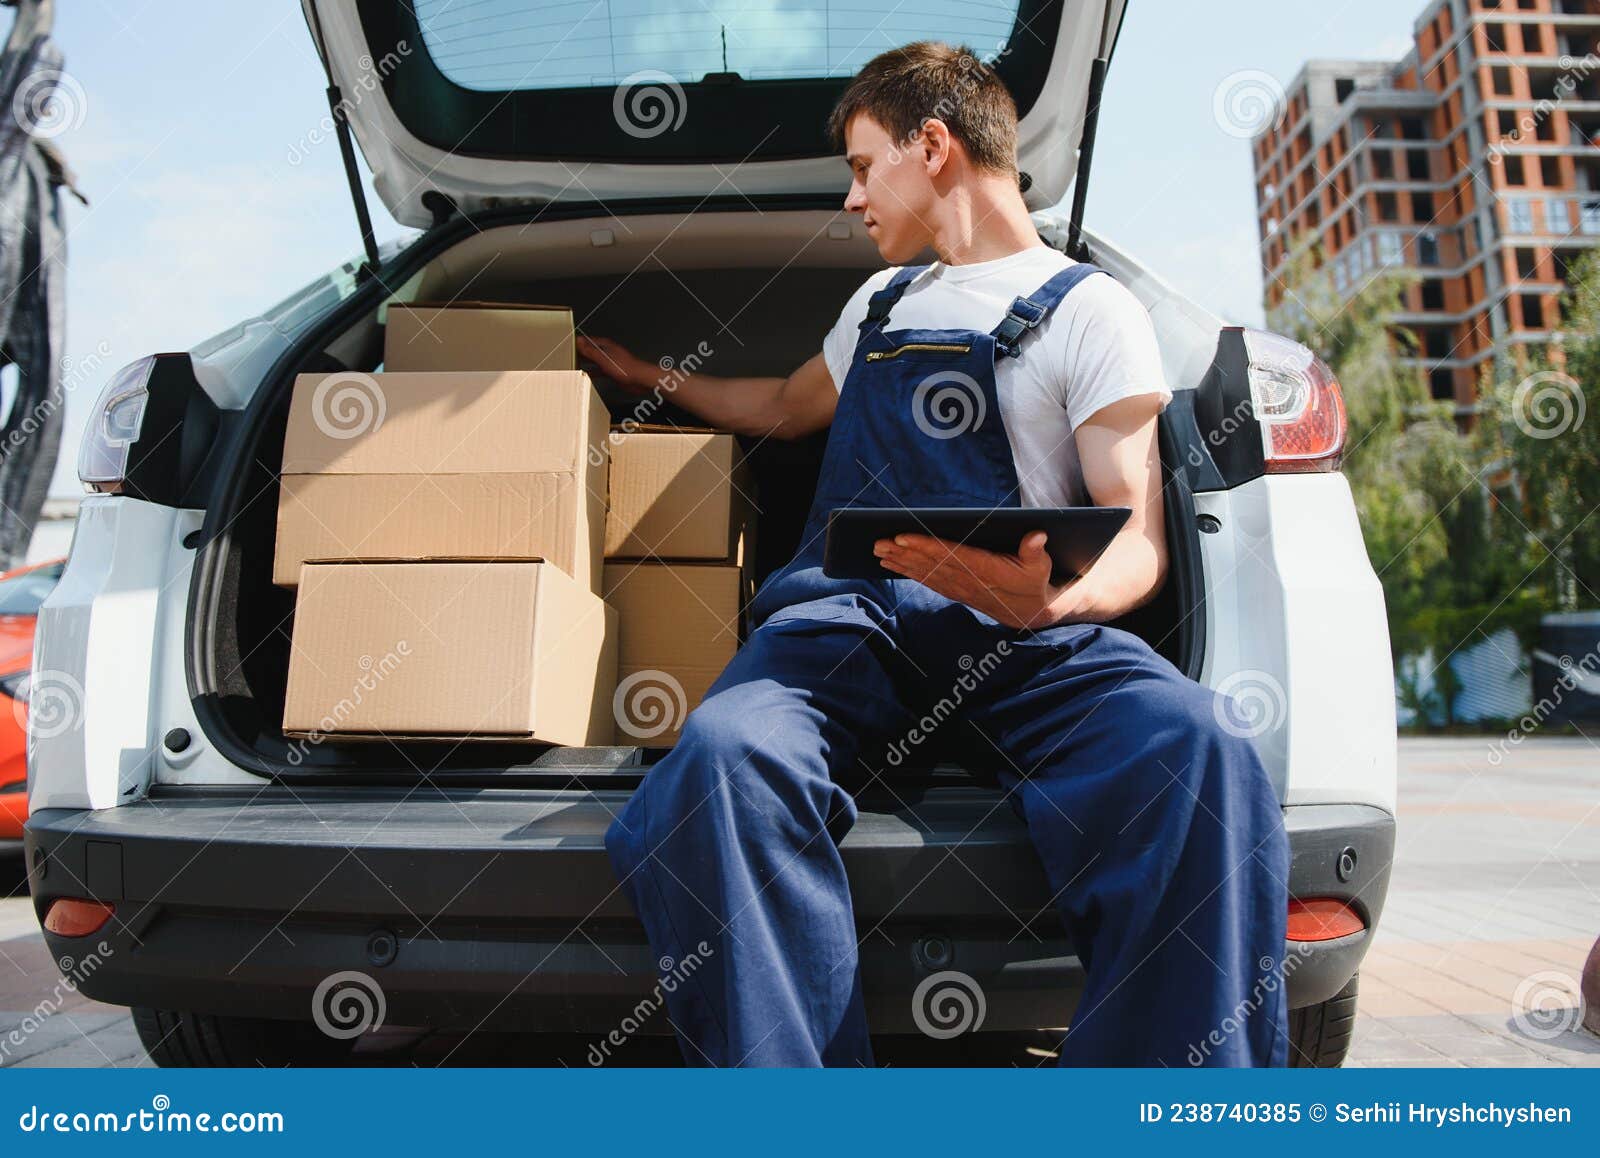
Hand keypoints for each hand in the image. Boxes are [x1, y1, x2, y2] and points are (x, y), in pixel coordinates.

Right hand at [576, 334, 658, 395]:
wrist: (639, 380)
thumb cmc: (627, 368)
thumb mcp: (604, 359)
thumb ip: (591, 351)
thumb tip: (580, 342)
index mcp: (607, 346)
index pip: (589, 341)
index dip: (580, 342)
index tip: (570, 343)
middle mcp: (608, 353)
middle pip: (591, 350)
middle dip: (581, 352)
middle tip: (570, 354)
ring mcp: (611, 362)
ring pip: (595, 361)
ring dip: (586, 363)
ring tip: (575, 364)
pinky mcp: (613, 372)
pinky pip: (599, 371)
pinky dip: (592, 372)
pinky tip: (587, 375)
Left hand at [874, 531, 1071, 628]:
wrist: (1032, 613)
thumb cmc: (1036, 581)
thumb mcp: (1041, 566)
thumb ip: (1035, 550)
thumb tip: (1037, 535)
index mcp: (987, 570)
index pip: (949, 555)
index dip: (925, 546)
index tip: (901, 537)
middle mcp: (969, 581)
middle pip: (930, 564)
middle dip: (902, 554)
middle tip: (877, 543)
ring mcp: (960, 589)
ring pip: (925, 573)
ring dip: (900, 563)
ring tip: (878, 552)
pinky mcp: (956, 592)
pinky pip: (928, 581)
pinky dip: (909, 572)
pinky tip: (893, 564)